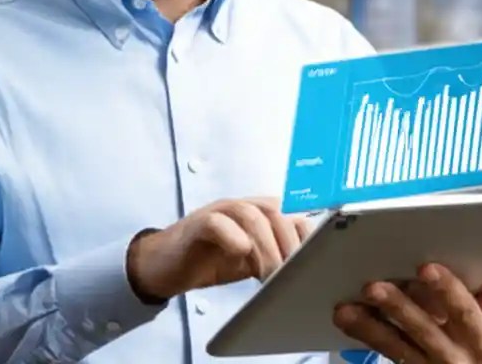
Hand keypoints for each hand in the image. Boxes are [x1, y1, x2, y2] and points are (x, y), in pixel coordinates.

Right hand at [126, 197, 312, 301]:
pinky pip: (217, 222)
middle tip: (291, 275)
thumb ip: (277, 257)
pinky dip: (233, 236)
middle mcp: (244, 206)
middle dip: (288, 244)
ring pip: (251, 215)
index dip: (307, 235)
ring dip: (266, 246)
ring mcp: (220, 211)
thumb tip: (309, 272)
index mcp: (262, 213)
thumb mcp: (253, 261)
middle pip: (277, 211)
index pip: (294, 213)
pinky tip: (241, 253)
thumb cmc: (214, 262)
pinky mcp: (197, 223)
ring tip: (269, 274)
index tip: (315, 262)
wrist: (166, 266)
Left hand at [334, 258, 481, 363]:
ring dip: (371, 325)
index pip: (465, 312)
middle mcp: (454, 353)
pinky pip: (383, 351)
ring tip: (348, 306)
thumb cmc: (479, 336)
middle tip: (374, 287)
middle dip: (400, 308)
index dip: (448, 291)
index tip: (426, 268)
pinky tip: (345, 316)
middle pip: (425, 330)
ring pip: (398, 345)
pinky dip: (364, 332)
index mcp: (480, 334)